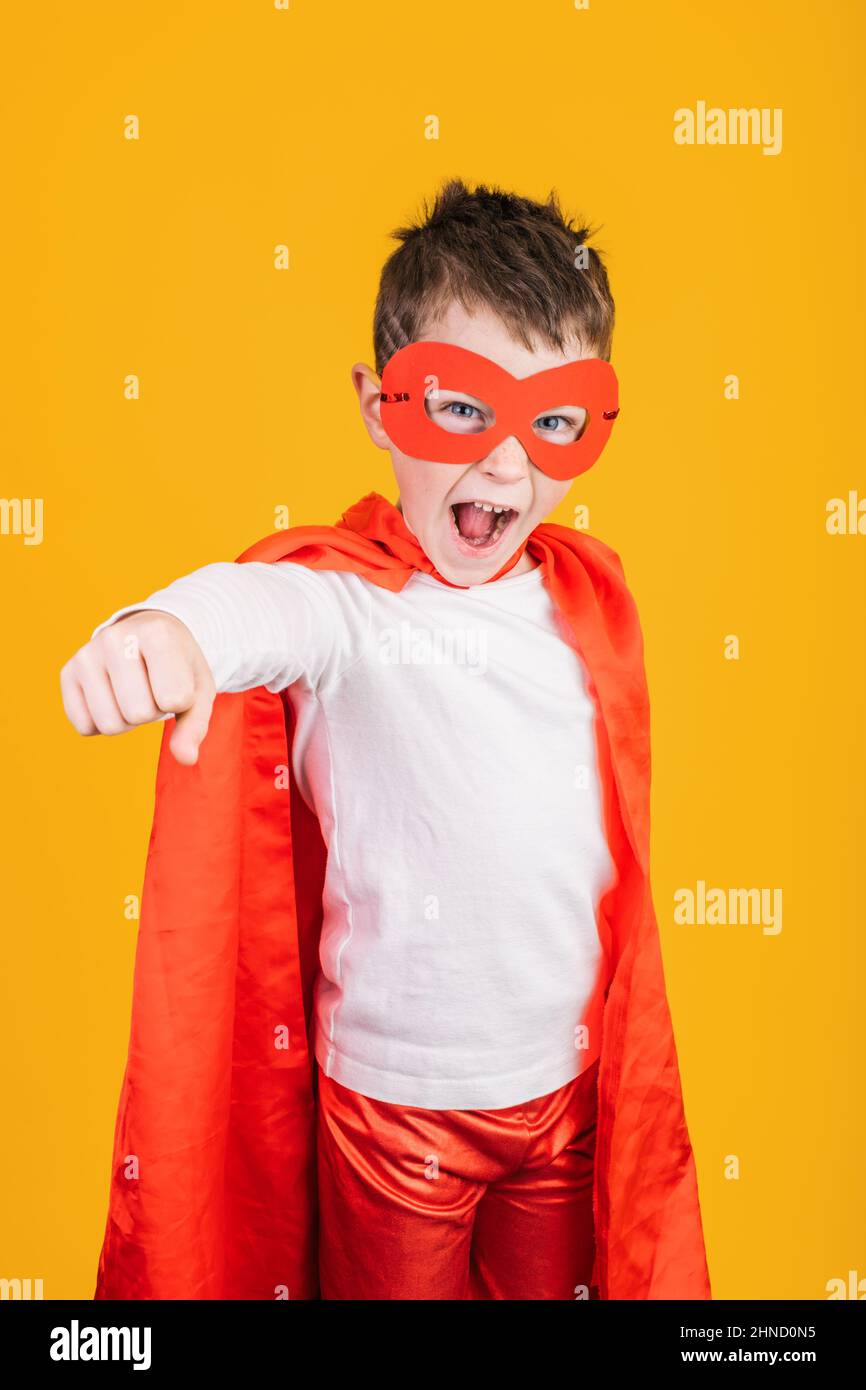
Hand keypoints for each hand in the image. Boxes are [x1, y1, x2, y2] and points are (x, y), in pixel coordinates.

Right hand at [60, 611, 216, 764]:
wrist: (147, 632)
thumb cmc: (178, 665)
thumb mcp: (198, 689)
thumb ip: (195, 725)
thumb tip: (186, 758)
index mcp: (158, 634)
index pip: (174, 700)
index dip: (180, 701)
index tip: (176, 679)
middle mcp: (116, 638)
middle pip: (138, 714)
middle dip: (151, 712)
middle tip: (152, 687)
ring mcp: (87, 654)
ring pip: (110, 724)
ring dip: (127, 720)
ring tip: (133, 692)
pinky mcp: (67, 673)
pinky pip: (84, 726)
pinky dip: (101, 724)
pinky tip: (111, 697)